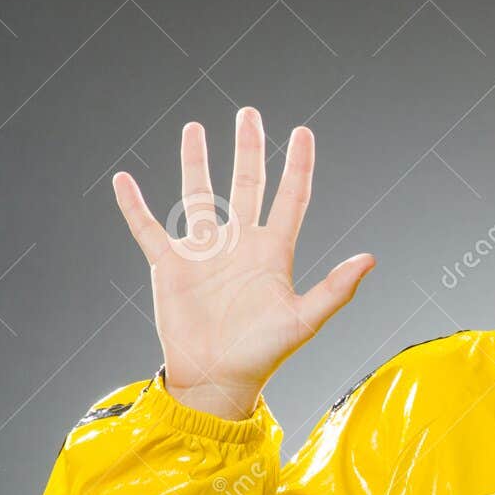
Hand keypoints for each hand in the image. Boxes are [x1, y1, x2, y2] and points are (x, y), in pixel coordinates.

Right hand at [111, 108, 374, 420]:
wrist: (219, 380)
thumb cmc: (264, 355)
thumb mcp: (304, 321)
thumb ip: (336, 290)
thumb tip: (370, 259)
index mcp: (273, 253)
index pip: (289, 198)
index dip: (298, 166)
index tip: (303, 132)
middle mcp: (239, 245)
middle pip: (245, 185)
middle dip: (248, 150)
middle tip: (249, 114)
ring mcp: (204, 253)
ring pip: (199, 197)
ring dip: (195, 163)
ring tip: (193, 128)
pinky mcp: (170, 267)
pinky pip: (149, 230)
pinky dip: (135, 207)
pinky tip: (124, 180)